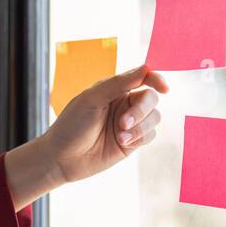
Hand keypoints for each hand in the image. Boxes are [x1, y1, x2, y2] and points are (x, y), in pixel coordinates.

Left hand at [4, 65, 167, 209]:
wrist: (62, 158)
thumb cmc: (71, 125)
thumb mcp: (92, 99)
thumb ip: (119, 83)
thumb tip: (146, 67)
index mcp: (114, 89)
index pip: (142, 78)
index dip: (156, 79)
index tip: (163, 88)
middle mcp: (124, 104)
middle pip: (151, 98)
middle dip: (142, 110)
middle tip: (124, 122)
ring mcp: (129, 123)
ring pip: (154, 118)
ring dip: (140, 126)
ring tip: (120, 135)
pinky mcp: (132, 142)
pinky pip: (150, 135)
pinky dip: (140, 137)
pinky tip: (122, 142)